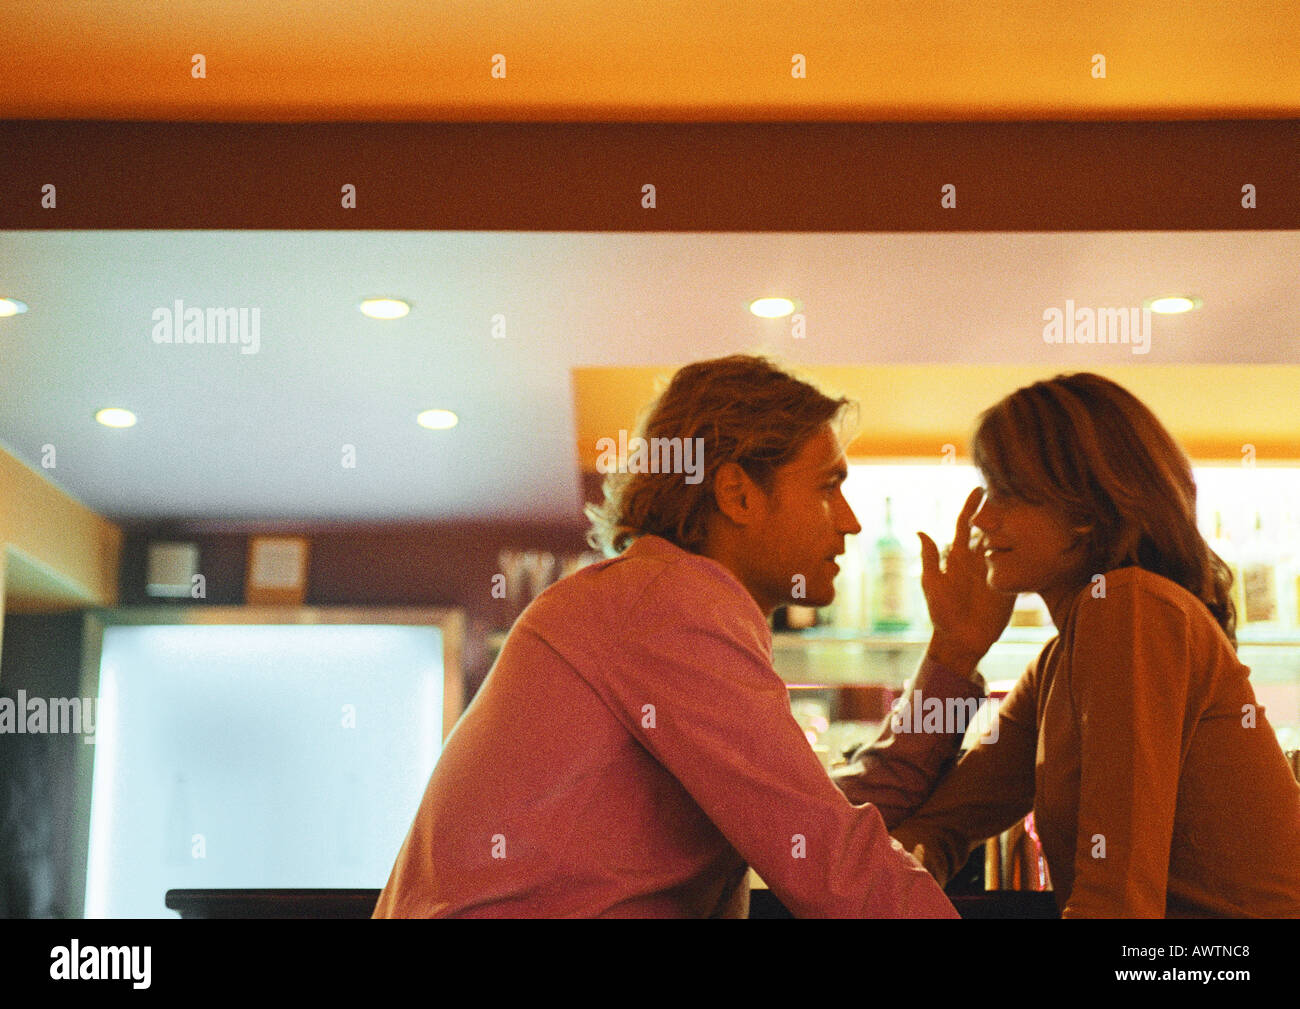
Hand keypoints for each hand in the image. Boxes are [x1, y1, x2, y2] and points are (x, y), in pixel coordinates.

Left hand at [917, 487, 1015, 676]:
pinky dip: (1027, 549)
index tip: (980, 488)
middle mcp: (977, 559)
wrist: (961, 640)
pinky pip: (1019, 562)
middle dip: (998, 509)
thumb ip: (929, 559)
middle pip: (990, 527)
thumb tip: (920, 531)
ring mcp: (995, 570)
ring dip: (1014, 525)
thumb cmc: (942, 613)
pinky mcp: (1010, 583)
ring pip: (1007, 541)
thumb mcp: (932, 585)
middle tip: (1008, 488)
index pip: (965, 524)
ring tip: (1026, 505)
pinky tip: (1038, 535)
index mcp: (957, 556)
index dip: (971, 506)